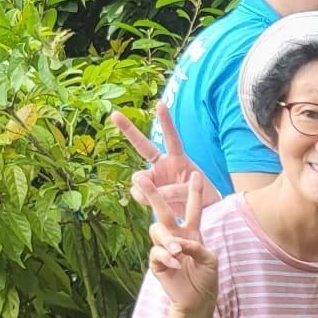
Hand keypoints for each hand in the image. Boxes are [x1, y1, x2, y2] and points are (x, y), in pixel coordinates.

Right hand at [115, 103, 205, 222]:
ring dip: (146, 189)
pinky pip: (138, 193)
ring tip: (162, 200)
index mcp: (177, 159)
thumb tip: (151, 192)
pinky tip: (154, 204)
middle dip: (128, 129)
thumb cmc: (203, 198)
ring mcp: (153, 178)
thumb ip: (175, 191)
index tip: (160, 104)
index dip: (165, 122)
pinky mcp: (147, 192)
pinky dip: (144, 199)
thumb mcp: (195, 193)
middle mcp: (162, 165)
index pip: (171, 137)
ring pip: (138, 178)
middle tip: (114, 114)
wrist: (200, 214)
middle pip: (142, 145)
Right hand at [148, 172, 217, 317]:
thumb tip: (177, 243)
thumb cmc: (207, 278)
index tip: (196, 175)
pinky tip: (175, 263)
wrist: (198, 299)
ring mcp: (164, 248)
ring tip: (177, 251)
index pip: (192, 209)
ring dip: (167, 239)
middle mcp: (176, 236)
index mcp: (192, 232)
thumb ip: (196, 246)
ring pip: (156, 230)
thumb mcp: (209, 259)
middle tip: (141, 178)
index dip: (194, 193)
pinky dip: (166, 257)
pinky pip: (156, 253)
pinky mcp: (156, 262)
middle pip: (163, 212)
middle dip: (153, 194)